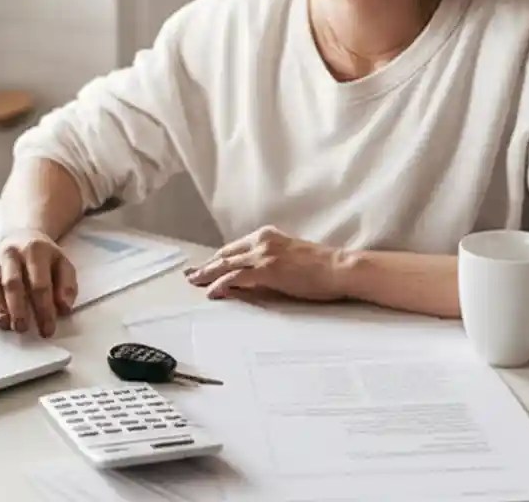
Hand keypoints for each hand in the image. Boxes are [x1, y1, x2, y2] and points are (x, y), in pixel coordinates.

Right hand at [0, 228, 76, 336]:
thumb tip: (64, 309)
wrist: (24, 234)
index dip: (44, 309)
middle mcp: (13, 254)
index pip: (40, 284)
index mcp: (36, 251)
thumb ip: (67, 287)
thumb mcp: (63, 264)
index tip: (47, 329)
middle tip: (22, 328)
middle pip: (13, 283)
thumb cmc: (46, 256)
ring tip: (3, 324)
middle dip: (17, 308)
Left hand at [184, 225, 345, 301]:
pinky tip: (212, 292)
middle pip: (226, 254)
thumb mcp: (290, 257)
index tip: (204, 266)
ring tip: (194, 284)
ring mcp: (264, 254)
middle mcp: (262, 241)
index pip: (234, 248)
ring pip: (226, 264)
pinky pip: (237, 277)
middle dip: (206, 266)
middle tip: (190, 275)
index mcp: (267, 236)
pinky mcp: (267, 269)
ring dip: (207, 275)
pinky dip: (221, 284)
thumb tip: (252, 276)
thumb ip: (270, 261)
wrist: (339, 267)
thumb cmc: (321, 267)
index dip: (217, 258)